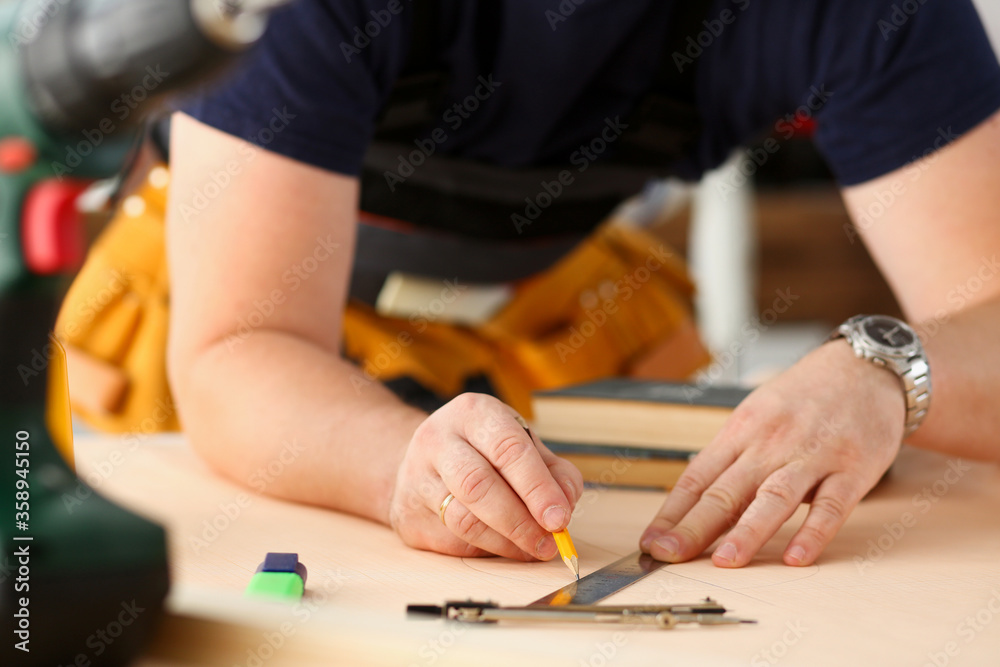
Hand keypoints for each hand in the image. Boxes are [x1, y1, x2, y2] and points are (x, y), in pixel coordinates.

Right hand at [388, 393, 582, 559]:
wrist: (425, 461)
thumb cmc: (486, 452)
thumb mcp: (524, 445)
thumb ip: (554, 473)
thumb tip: (563, 507)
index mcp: (473, 413)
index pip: (508, 449)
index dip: (537, 488)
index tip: (559, 518)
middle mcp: (437, 439)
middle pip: (478, 485)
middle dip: (520, 521)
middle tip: (549, 543)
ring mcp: (415, 476)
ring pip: (463, 520)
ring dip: (506, 542)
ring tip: (531, 549)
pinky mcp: (407, 514)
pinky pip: (451, 542)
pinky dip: (485, 550)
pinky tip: (501, 545)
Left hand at [640, 340, 905, 566]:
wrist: (864, 368)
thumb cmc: (803, 399)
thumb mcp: (756, 417)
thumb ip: (731, 460)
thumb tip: (694, 505)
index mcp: (740, 432)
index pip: (697, 478)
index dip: (672, 513)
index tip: (651, 542)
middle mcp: (770, 444)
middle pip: (726, 491)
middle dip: (694, 527)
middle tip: (668, 555)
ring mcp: (811, 456)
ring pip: (774, 498)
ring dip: (748, 532)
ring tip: (726, 562)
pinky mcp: (852, 469)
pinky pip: (831, 505)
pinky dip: (813, 532)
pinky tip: (796, 557)